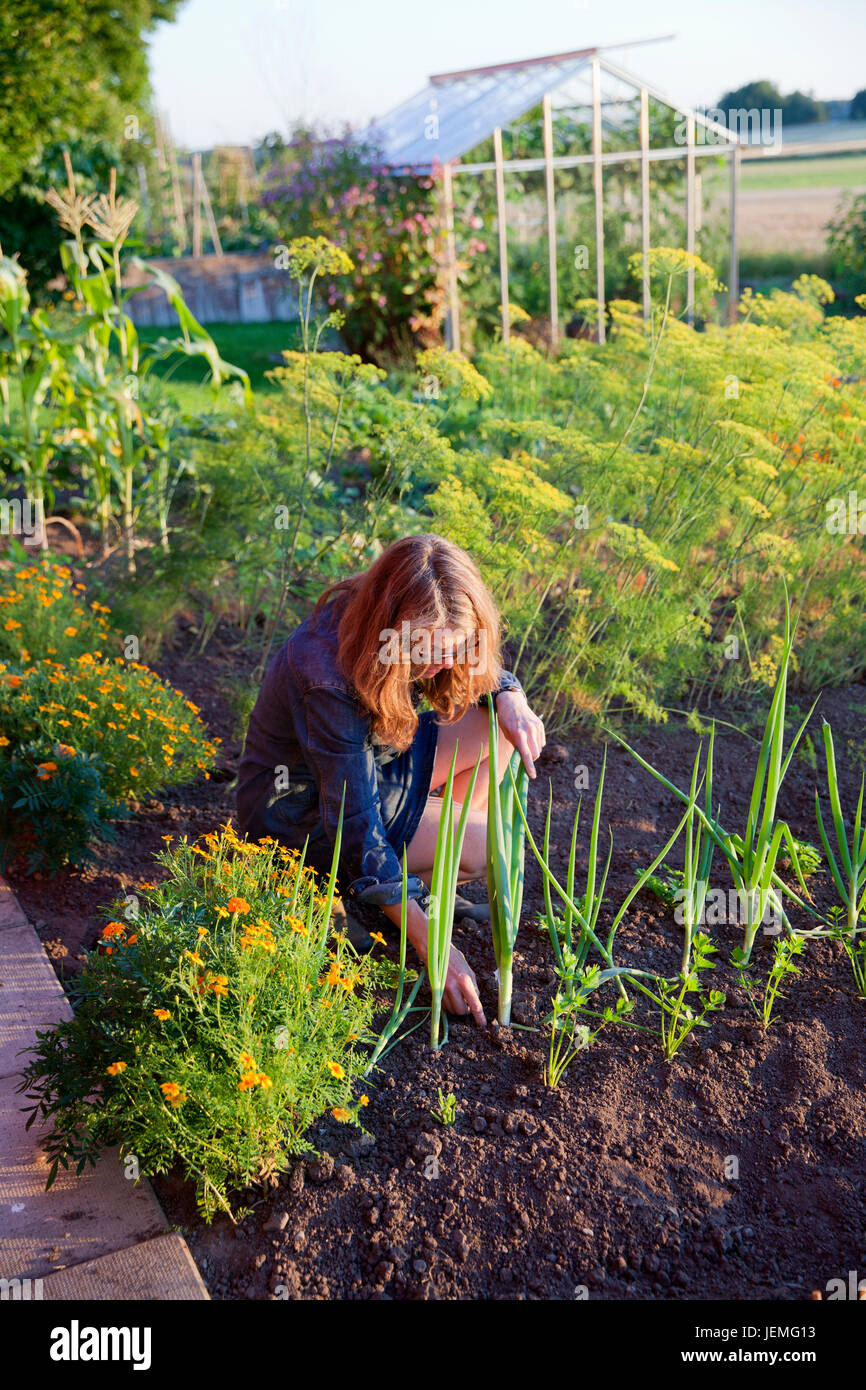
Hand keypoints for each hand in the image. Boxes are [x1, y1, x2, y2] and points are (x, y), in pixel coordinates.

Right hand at [395, 899, 486, 1027]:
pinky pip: (443, 1005)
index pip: (475, 1004)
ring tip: (457, 997)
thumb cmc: (453, 957)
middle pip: (462, 1011)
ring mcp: (442, 989)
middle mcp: (454, 987)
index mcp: (466, 980)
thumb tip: (476, 999)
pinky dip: (447, 1004)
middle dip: (465, 1012)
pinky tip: (449, 995)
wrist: (434, 948)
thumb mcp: (467, 969)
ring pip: (451, 1010)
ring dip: (456, 1008)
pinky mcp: (434, 990)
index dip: (479, 1016)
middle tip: (467, 1005)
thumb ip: (472, 984)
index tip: (482, 1024)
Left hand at [494, 691, 545, 778]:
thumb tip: (522, 758)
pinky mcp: (540, 725)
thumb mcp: (506, 733)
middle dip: (530, 759)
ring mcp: (536, 727)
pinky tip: (529, 738)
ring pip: (539, 749)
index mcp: (518, 734)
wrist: (511, 701)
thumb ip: (515, 745)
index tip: (532, 776)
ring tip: (524, 743)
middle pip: (535, 754)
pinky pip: (541, 742)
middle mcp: (529, 730)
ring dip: (533, 751)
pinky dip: (536, 744)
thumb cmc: (505, 719)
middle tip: (523, 756)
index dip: (529, 767)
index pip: (526, 754)